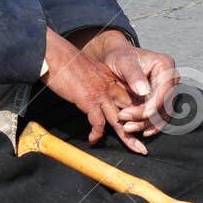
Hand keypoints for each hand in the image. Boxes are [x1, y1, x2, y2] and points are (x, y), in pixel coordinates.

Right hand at [42, 29, 141, 151]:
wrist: (55, 55)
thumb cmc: (67, 64)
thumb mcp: (88, 74)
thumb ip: (96, 85)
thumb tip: (96, 99)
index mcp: (112, 79)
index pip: (131, 97)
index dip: (139, 111)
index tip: (144, 122)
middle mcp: (110, 86)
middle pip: (132, 109)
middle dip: (142, 125)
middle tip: (147, 140)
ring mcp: (101, 93)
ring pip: (121, 119)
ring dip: (129, 136)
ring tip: (136, 148)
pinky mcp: (89, 100)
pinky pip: (98, 121)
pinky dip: (97, 132)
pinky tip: (94, 139)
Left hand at [70, 29, 179, 144]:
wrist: (117, 59)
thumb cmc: (120, 57)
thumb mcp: (124, 62)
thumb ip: (134, 75)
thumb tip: (144, 91)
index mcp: (165, 66)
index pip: (164, 91)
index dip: (153, 105)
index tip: (139, 114)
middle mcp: (170, 79)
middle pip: (164, 104)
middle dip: (146, 117)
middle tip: (125, 121)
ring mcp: (167, 90)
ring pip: (163, 113)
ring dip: (146, 124)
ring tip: (128, 127)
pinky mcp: (161, 100)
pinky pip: (160, 116)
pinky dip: (150, 125)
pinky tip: (141, 130)